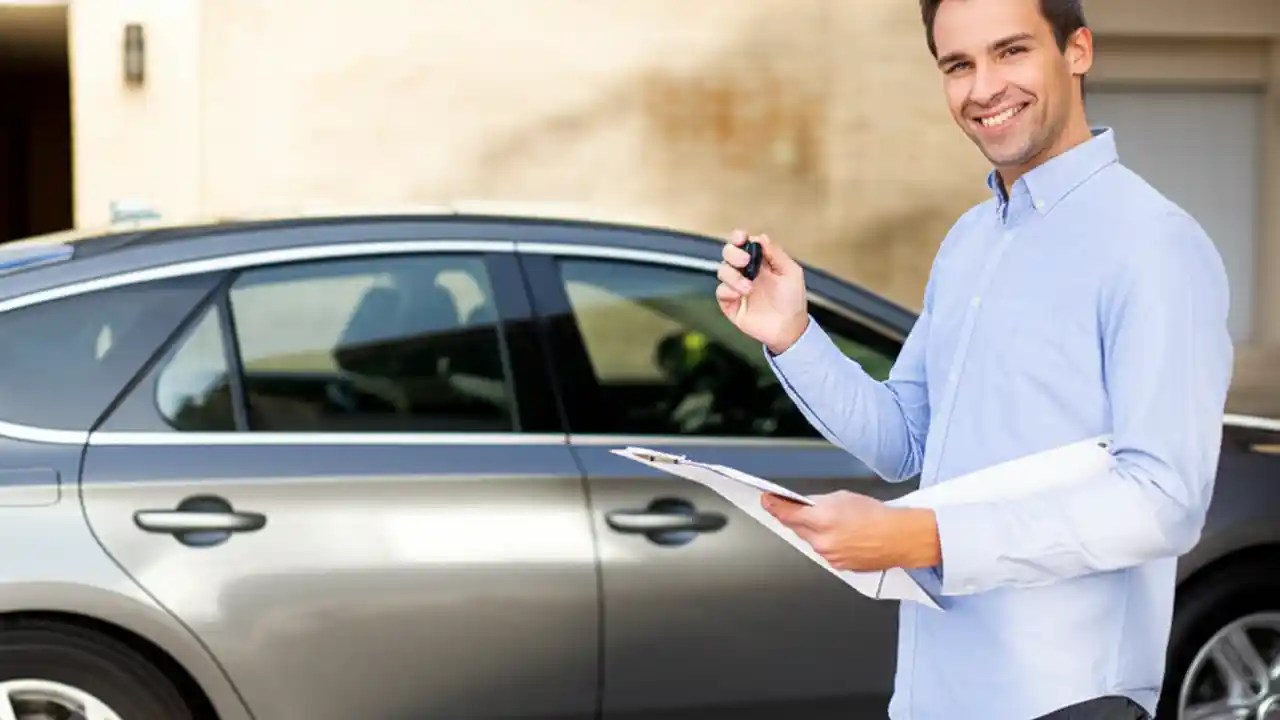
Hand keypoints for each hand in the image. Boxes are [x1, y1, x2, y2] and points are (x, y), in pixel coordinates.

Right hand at [717, 230, 808, 354]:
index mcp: (759, 262)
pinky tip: (741, 296)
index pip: (742, 244)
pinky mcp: (730, 304)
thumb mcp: (791, 272)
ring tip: (749, 288)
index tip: (740, 238)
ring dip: (733, 276)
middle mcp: (745, 272)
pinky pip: (720, 291)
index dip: (738, 237)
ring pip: (722, 271)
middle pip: (727, 253)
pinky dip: (728, 290)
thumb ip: (776, 253)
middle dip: (733, 254)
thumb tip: (760, 237)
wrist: (788, 327)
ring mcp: (736, 288)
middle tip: (745, 262)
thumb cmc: (792, 300)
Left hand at [761, 491, 940, 571]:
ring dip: (814, 531)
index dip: (773, 506)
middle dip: (795, 518)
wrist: (900, 538)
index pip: (787, 513)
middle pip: (796, 528)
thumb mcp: (843, 497)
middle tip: (792, 507)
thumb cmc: (878, 516)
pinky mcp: (839, 566)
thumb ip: (818, 502)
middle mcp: (822, 541)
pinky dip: (827, 543)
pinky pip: (825, 552)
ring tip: (831, 522)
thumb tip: (804, 505)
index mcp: (822, 520)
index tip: (766, 500)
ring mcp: (830, 556)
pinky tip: (840, 535)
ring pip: (811, 541)